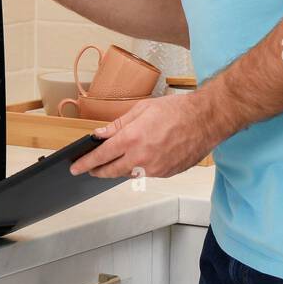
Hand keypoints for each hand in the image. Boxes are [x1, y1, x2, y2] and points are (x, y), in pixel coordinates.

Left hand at [68, 91, 225, 179]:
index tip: (76, 167)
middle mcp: (141, 157)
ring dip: (120, 168)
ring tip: (115, 161)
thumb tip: (100, 134)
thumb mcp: (142, 109)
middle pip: (111, 171)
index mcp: (132, 138)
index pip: (101, 156)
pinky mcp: (166, 173)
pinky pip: (147, 173)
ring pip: (129, 173)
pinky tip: (142, 157)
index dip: (86, 163)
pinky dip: (140, 167)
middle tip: (90, 170)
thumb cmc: (177, 110)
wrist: (206, 120)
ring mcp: (155, 168)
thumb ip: (118, 125)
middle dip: (97, 171)